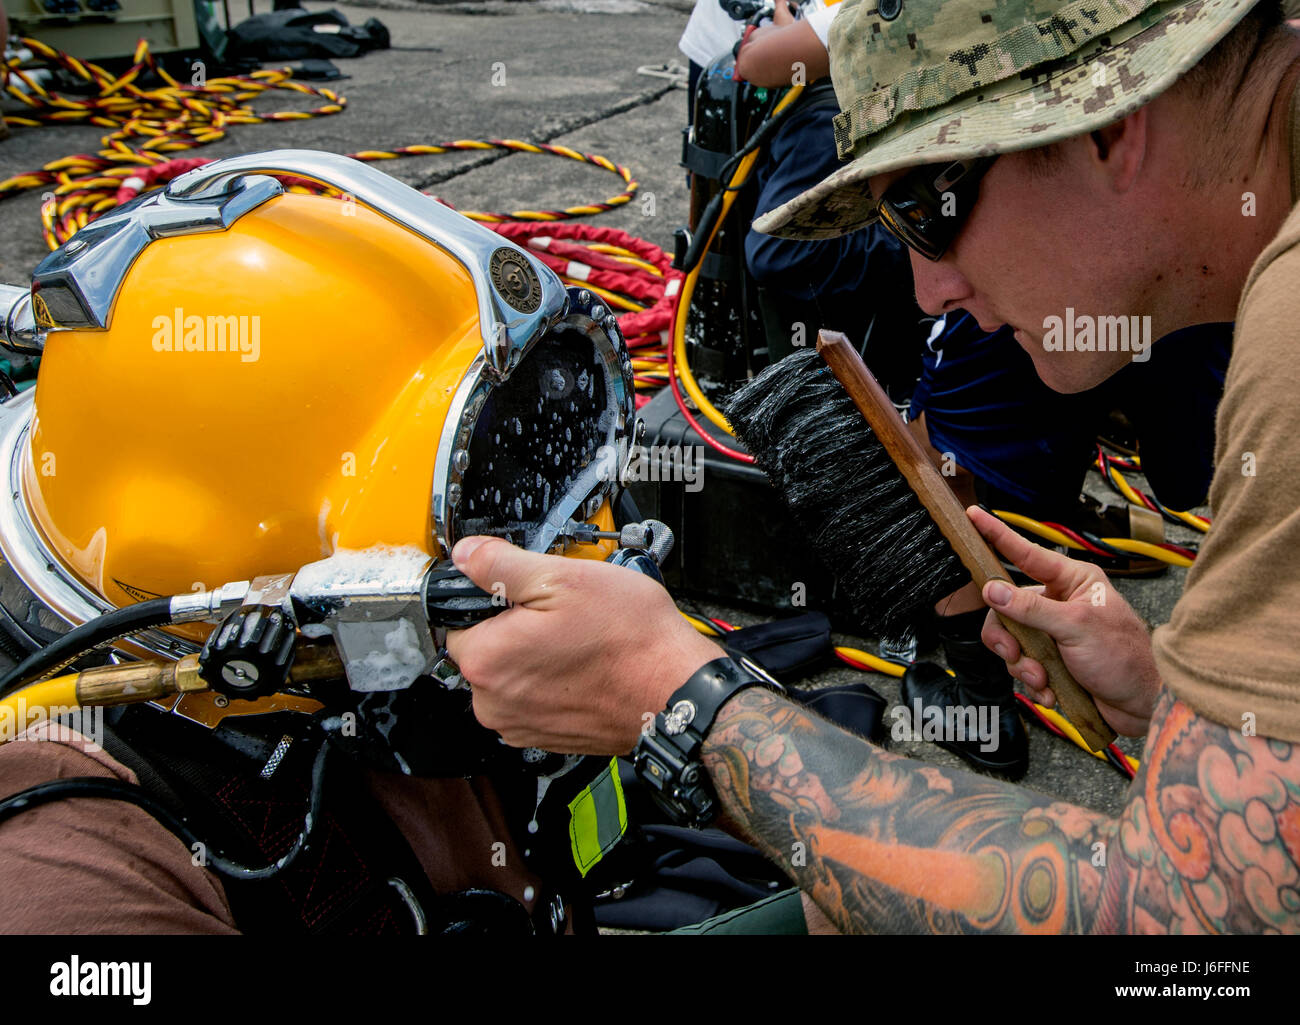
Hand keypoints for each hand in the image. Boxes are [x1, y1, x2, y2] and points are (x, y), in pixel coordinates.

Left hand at [444, 537, 723, 754]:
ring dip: (533, 659)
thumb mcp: (564, 578)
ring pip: (509, 678)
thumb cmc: (629, 640)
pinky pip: (533, 702)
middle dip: (513, 631)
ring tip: (578, 642)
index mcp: (486, 660)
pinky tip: (583, 668)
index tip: (524, 597)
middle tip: (561, 615)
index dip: (491, 601)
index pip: (457, 621)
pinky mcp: (545, 739)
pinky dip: (551, 685)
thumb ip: (502, 564)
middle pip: (484, 651)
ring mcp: (519, 726)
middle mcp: (493, 703)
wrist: (674, 691)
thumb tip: (467, 554)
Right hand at [966, 506, 1160, 735]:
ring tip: (1042, 678)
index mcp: (1071, 581)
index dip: (998, 535)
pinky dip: (1032, 681)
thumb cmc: (1125, 657)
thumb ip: (1031, 608)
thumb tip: (994, 590)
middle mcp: (1058, 603)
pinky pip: (1021, 664)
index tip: (974, 517)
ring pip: (1010, 639)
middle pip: (1006, 607)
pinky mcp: (1050, 660)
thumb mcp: (1077, 627)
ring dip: (1023, 665)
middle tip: (1014, 653)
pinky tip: (1051, 690)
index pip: (1026, 554)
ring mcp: (1052, 632)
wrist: (1142, 704)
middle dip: (1008, 637)